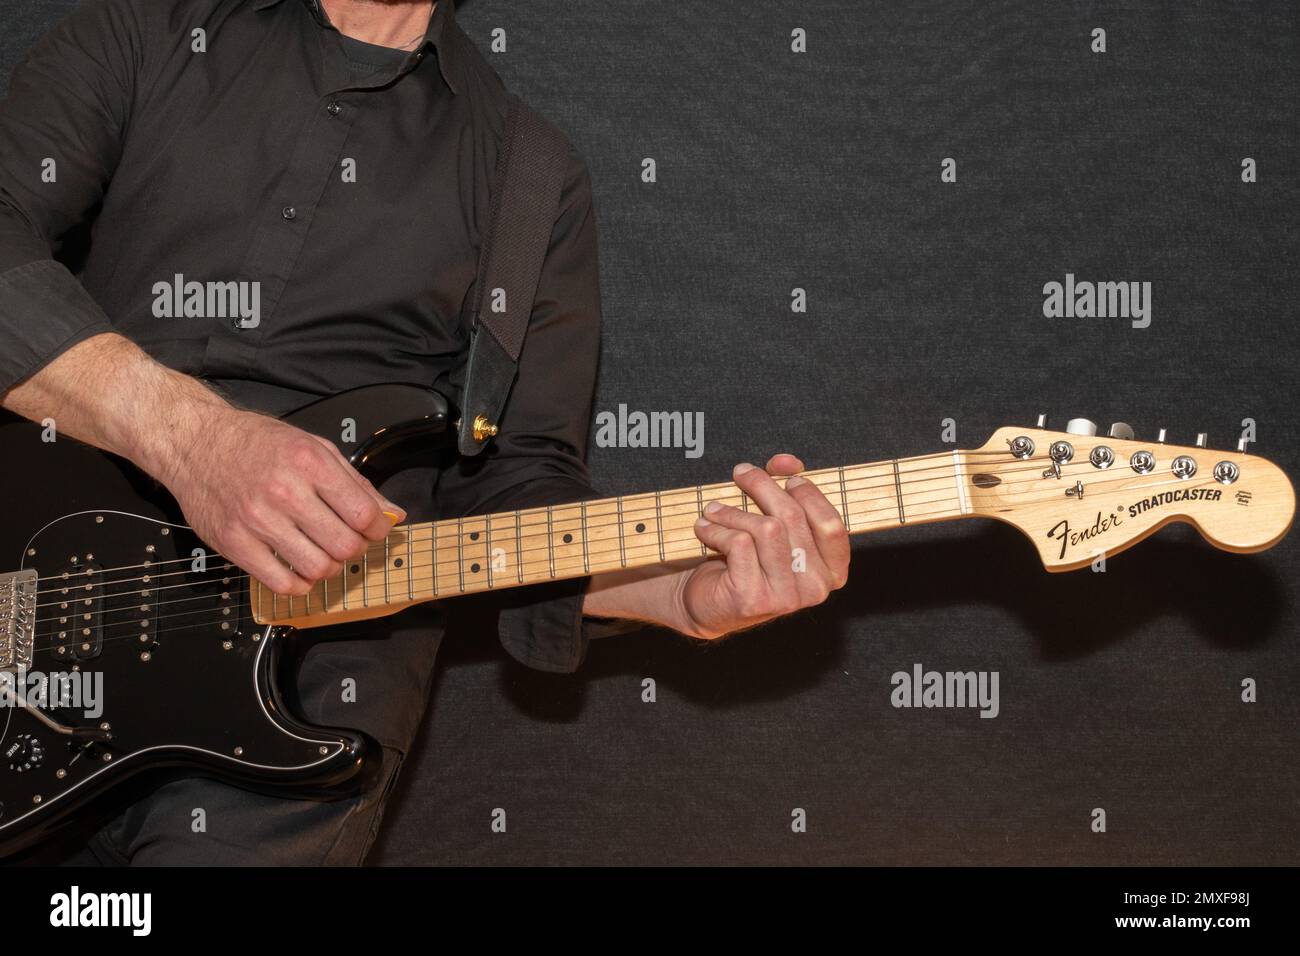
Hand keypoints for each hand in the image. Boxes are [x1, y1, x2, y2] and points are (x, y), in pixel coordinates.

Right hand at [160, 406, 402, 595]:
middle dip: (355, 548)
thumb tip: (392, 513)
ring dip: (329, 568)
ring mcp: (257, 520)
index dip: (378, 528)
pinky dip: (300, 584)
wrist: (196, 442)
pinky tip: (299, 569)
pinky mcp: (234, 543)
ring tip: (323, 554)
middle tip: (347, 541)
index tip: (374, 528)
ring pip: (317, 567)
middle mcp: (284, 492)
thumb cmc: (256, 443)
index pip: (363, 514)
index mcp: (310, 464)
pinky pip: (281, 583)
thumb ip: (356, 483)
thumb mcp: (315, 447)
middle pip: (344, 545)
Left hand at [677, 454, 850, 638]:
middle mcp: (815, 588)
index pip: (831, 524)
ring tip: (714, 509)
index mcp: (831, 572)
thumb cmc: (745, 560)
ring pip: (767, 528)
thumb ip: (788, 491)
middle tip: (741, 473)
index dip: (809, 493)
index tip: (785, 476)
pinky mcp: (754, 599)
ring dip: (733, 511)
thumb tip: (788, 461)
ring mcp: (787, 597)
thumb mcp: (773, 525)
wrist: (707, 603)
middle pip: (793, 518)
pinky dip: (717, 530)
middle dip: (763, 486)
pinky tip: (705, 529)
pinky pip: (740, 543)